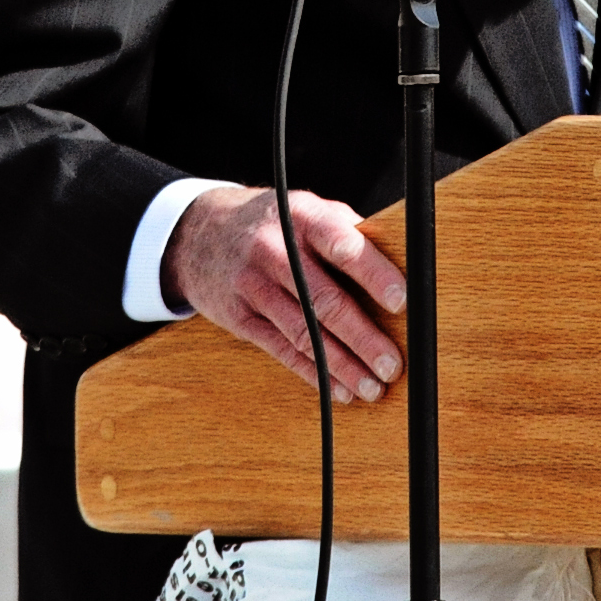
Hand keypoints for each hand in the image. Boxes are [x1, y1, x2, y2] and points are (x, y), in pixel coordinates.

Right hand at [162, 186, 405, 401]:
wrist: (198, 233)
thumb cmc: (271, 223)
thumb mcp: (305, 210)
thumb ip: (346, 232)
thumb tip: (402, 263)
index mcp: (301, 217)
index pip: (341, 244)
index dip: (373, 274)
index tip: (401, 302)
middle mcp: (274, 249)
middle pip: (325, 299)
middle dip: (363, 337)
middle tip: (392, 364)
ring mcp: (253, 284)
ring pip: (304, 332)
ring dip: (342, 365)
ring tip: (372, 387)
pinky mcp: (240, 316)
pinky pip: (281, 349)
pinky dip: (313, 374)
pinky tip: (338, 390)